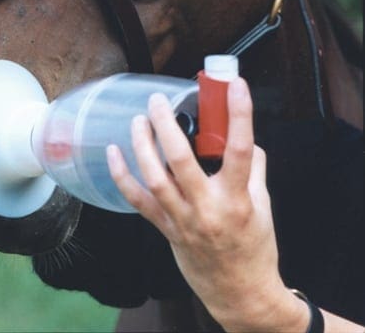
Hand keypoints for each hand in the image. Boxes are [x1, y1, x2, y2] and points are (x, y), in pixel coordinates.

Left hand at [106, 79, 308, 332]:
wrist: (239, 292)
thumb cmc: (254, 246)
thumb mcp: (263, 205)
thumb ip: (254, 169)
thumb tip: (245, 136)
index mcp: (237, 199)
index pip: (240, 150)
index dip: (239, 115)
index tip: (236, 85)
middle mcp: (207, 208)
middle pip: (181, 161)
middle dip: (166, 125)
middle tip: (159, 100)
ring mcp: (183, 220)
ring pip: (154, 178)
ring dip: (142, 145)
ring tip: (140, 119)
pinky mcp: (166, 229)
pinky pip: (138, 200)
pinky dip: (122, 175)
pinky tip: (114, 152)